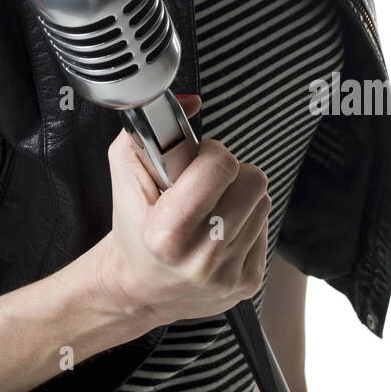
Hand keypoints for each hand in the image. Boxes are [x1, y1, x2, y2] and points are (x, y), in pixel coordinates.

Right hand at [91, 94, 271, 327]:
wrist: (138, 289)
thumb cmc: (133, 226)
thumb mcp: (126, 171)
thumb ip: (150, 128)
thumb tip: (193, 102)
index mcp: (167, 233)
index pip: (221, 167)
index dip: (211, 153)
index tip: (197, 161)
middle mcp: (200, 259)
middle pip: (253, 182)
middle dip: (231, 173)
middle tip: (206, 183)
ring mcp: (227, 275)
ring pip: (262, 202)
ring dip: (238, 197)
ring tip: (209, 208)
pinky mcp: (248, 283)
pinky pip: (264, 227)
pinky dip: (244, 222)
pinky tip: (217, 231)